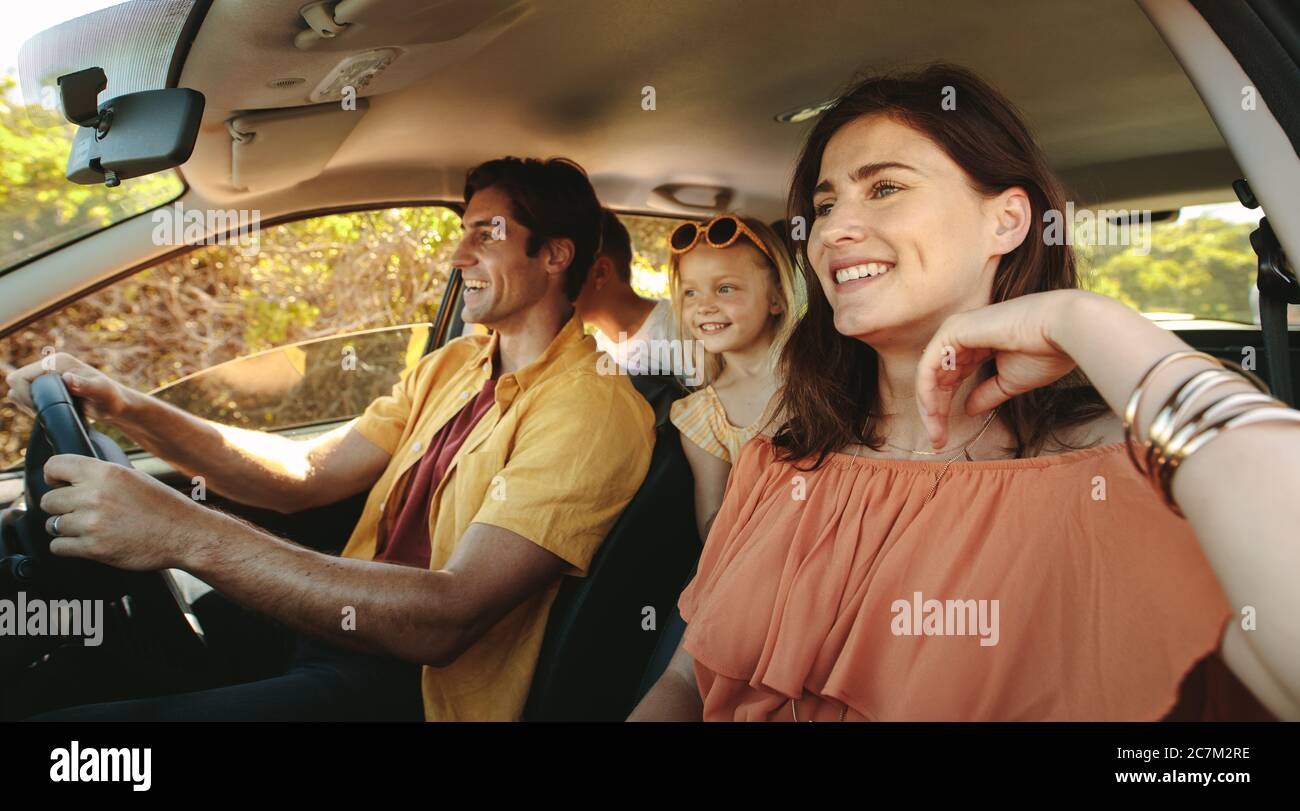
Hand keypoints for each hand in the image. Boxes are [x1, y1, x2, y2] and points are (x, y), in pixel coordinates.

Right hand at [6, 353, 130, 422]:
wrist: (116, 405)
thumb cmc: (112, 399)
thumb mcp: (102, 393)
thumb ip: (86, 386)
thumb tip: (68, 379)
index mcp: (58, 362)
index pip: (20, 376)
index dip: (25, 395)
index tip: (43, 408)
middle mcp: (49, 365)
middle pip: (16, 382)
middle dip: (26, 400)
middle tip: (49, 411)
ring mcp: (47, 375)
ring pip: (18, 390)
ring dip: (29, 404)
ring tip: (52, 411)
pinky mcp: (46, 386)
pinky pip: (25, 396)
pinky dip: (32, 406)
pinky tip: (51, 412)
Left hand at [39, 455, 213, 571]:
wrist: (185, 534)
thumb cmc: (163, 506)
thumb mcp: (133, 478)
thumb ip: (101, 477)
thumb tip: (73, 479)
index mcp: (105, 473)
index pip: (54, 466)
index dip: (53, 476)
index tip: (58, 484)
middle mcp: (95, 495)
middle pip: (49, 500)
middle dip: (60, 507)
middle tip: (77, 511)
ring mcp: (92, 523)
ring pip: (51, 525)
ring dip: (65, 529)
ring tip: (86, 529)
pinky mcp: (93, 548)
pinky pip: (58, 547)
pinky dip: (67, 547)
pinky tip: (85, 543)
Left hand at [916, 290, 1085, 447]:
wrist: (1062, 331)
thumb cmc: (1044, 351)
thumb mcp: (1010, 382)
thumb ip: (986, 394)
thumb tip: (969, 409)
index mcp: (975, 344)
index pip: (952, 378)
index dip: (945, 408)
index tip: (944, 438)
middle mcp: (961, 335)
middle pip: (937, 379)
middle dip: (934, 412)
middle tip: (937, 441)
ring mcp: (954, 331)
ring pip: (929, 375)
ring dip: (930, 408)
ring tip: (936, 434)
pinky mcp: (952, 332)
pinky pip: (928, 368)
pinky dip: (928, 393)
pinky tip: (934, 415)